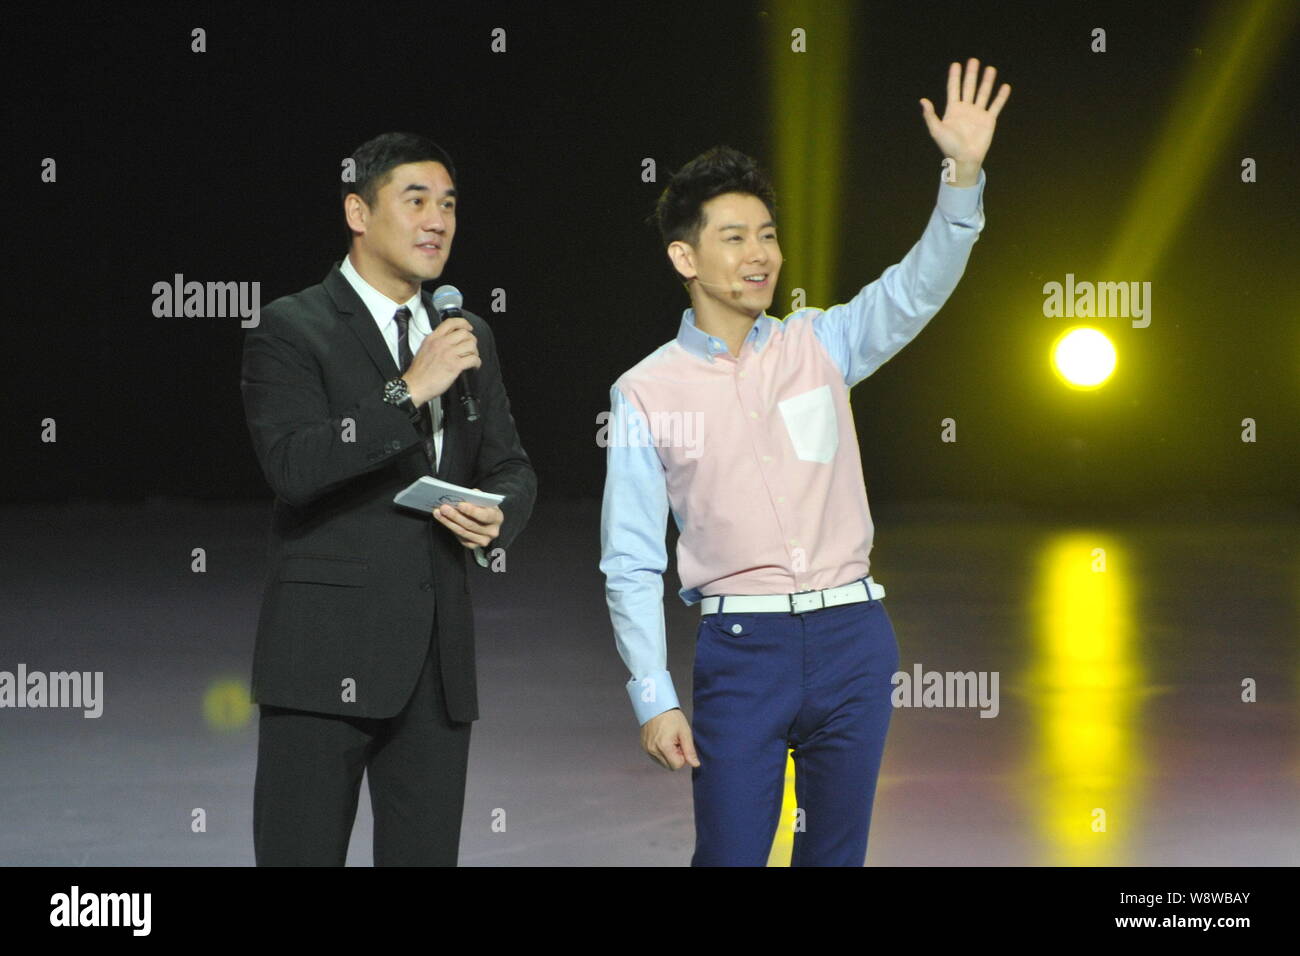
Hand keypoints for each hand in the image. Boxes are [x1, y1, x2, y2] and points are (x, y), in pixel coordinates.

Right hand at [405, 317, 481, 406]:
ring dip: (475, 352)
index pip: (451, 323)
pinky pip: (473, 359)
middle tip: (471, 348)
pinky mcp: (454, 366)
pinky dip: (477, 362)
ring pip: (471, 345)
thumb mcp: (423, 349)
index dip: (463, 323)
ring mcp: (448, 354)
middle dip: (471, 340)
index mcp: (433, 338)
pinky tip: (474, 366)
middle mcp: (441, 343)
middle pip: (465, 333)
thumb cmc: (418, 372)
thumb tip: (449, 341)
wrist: (415, 385)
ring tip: (472, 357)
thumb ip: (436, 342)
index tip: (468, 327)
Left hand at [432, 490, 502, 548]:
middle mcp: (492, 532)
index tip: (459, 504)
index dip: (472, 511)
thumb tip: (463, 495)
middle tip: (443, 508)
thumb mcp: (484, 500)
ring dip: (448, 522)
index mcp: (497, 518)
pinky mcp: (474, 546)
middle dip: (455, 516)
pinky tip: (442, 520)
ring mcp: (483, 541)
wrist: (487, 521)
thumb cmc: (484, 507)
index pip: (485, 516)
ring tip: (438, 513)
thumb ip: (476, 497)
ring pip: (463, 532)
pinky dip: (450, 528)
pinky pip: (460, 538)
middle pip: (471, 525)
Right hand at [641, 708, 699, 770]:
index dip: (682, 756)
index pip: (677, 765)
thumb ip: (690, 750)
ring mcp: (647, 749)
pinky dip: (661, 752)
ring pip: (663, 763)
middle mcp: (653, 750)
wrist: (656, 706)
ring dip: (668, 755)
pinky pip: (656, 757)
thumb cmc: (672, 717)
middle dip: (675, 757)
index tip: (681, 744)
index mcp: (664, 747)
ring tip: (669, 740)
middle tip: (676, 742)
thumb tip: (696, 764)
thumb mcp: (685, 732)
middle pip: (669, 766)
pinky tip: (663, 739)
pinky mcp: (644, 747)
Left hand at [919, 58, 1010, 179]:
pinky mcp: (989, 120)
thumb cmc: (948, 147)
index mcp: (953, 110)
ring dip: (987, 81)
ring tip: (990, 69)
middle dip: (971, 74)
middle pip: (969, 87)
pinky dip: (1001, 97)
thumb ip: (930, 115)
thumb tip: (923, 100)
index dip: (954, 77)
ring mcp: (978, 114)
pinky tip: (1005, 87)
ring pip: (983, 94)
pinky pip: (996, 106)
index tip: (956, 64)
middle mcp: (966, 109)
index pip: (954, 89)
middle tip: (974, 60)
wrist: (964, 159)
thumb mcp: (936, 130)